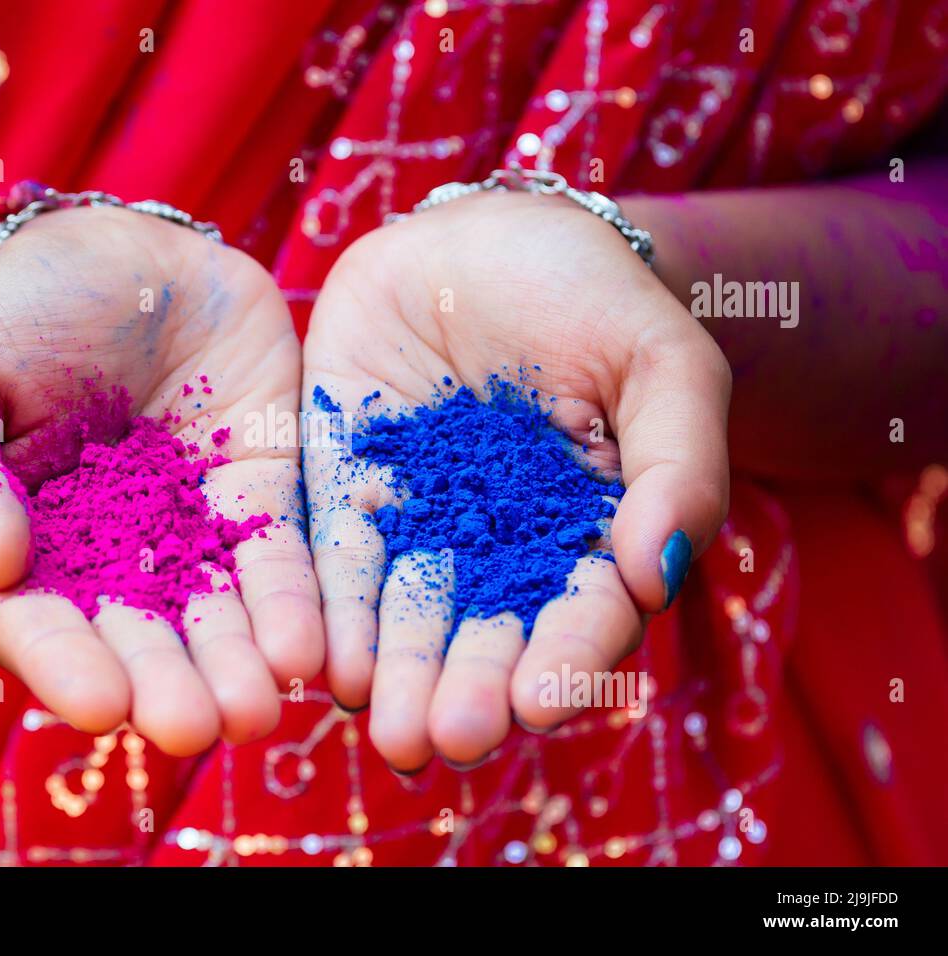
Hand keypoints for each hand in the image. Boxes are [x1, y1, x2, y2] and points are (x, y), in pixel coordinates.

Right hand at [0, 205, 322, 755]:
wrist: (114, 251)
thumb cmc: (8, 314)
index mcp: (11, 550)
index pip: (30, 623)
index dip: (63, 666)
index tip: (101, 704)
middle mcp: (102, 560)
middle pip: (134, 637)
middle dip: (167, 685)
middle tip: (199, 726)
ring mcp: (185, 531)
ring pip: (212, 613)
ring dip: (236, 665)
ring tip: (259, 709)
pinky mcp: (256, 493)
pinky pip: (276, 555)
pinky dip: (290, 603)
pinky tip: (308, 648)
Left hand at [303, 190, 729, 770]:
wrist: (480, 236)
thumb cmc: (590, 296)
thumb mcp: (661, 364)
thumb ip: (679, 467)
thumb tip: (660, 575)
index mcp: (586, 532)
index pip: (582, 611)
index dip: (563, 659)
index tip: (539, 702)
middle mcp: (497, 546)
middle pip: (484, 632)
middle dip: (463, 687)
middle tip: (440, 738)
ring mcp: (418, 519)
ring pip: (405, 609)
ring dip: (393, 670)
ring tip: (381, 724)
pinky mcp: (345, 483)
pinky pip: (334, 551)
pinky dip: (331, 606)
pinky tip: (326, 658)